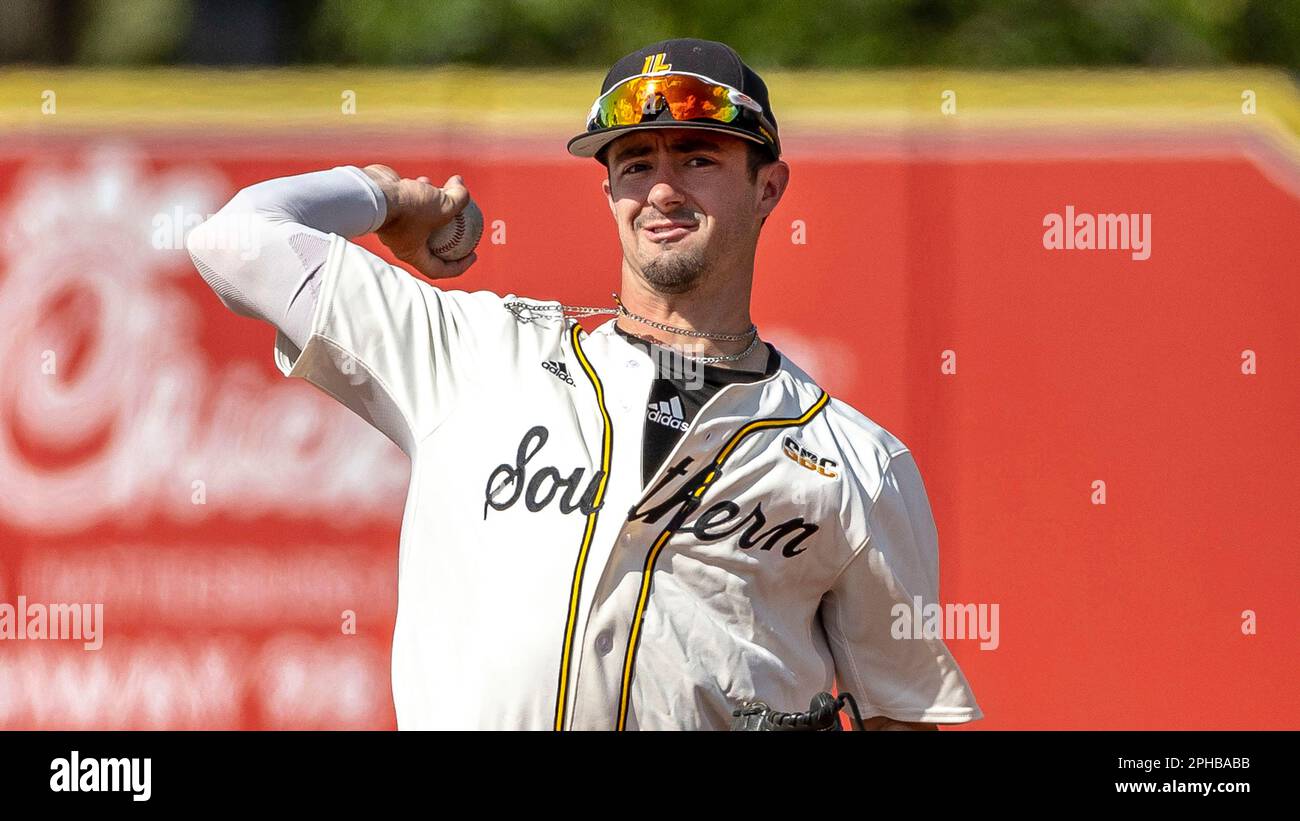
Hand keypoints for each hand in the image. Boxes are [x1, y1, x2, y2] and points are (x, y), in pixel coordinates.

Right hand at [362, 164, 478, 278]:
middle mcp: (401, 241)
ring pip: (420, 218)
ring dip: (436, 205)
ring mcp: (394, 224)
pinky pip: (408, 202)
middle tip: (465, 224)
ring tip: (447, 191)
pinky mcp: (389, 206)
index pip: (438, 269)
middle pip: (432, 243)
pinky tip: (425, 180)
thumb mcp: (444, 206)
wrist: (373, 190)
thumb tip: (464, 190)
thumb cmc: (409, 206)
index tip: (473, 254)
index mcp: (412, 253)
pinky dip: (419, 193)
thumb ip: (460, 200)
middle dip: (450, 233)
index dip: (459, 266)